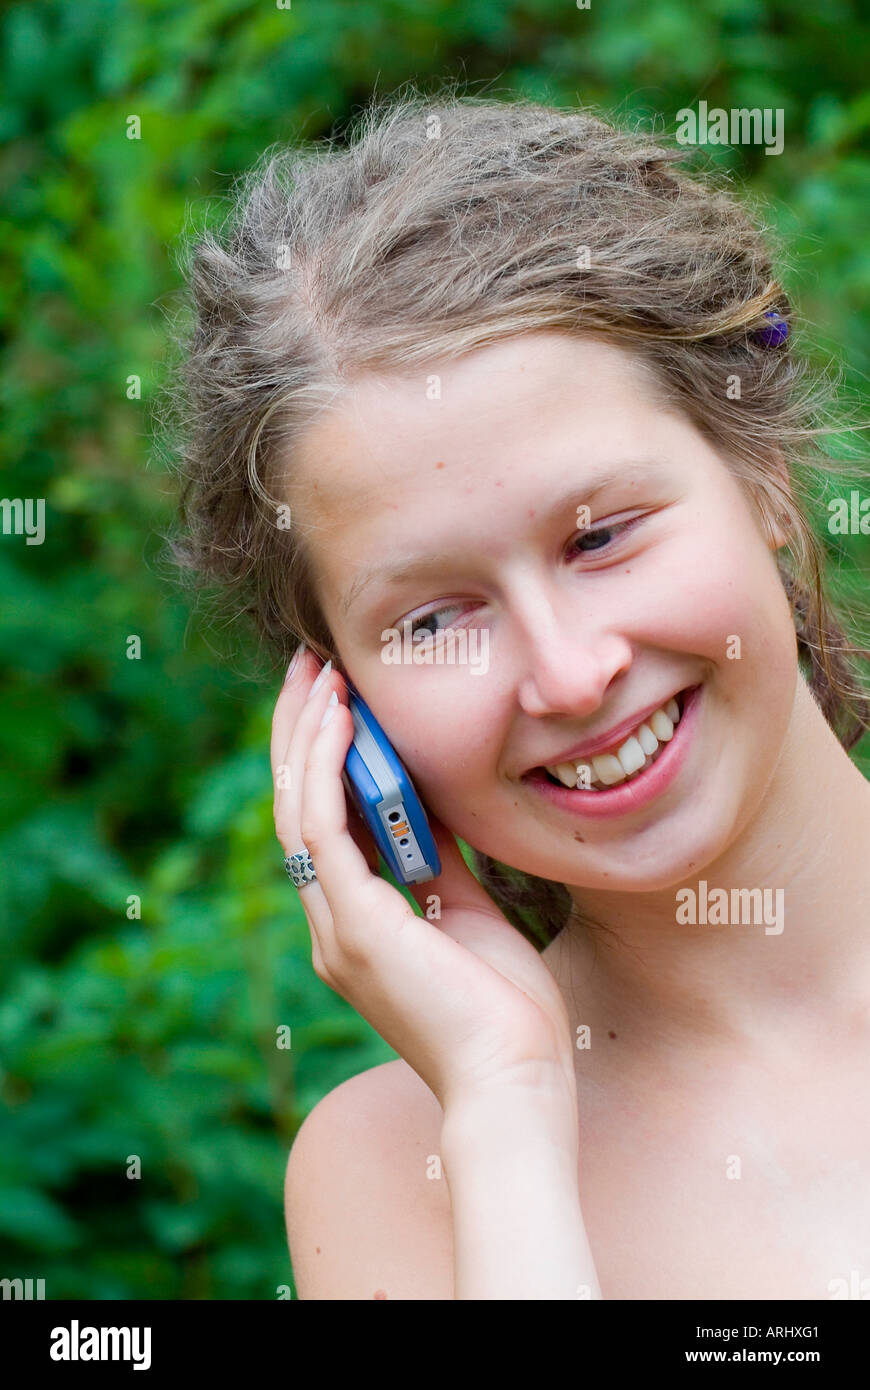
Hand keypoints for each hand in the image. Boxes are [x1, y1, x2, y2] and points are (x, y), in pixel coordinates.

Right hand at [271, 649, 577, 1114]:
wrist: (516, 1079)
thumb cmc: (503, 1009)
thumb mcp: (469, 913)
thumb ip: (440, 862)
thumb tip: (433, 805)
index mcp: (355, 924)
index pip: (320, 824)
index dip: (320, 756)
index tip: (335, 697)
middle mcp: (332, 923)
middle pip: (295, 806)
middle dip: (301, 731)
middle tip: (310, 666)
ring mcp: (337, 926)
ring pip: (299, 808)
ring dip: (308, 734)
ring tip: (318, 673)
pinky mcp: (357, 925)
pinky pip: (326, 828)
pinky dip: (330, 767)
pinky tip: (344, 719)